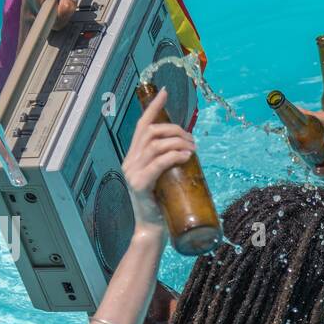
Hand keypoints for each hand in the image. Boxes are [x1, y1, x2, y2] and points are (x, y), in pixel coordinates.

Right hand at [122, 87, 194, 238]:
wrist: (153, 231)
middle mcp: (130, 162)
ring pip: (156, 145)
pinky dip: (174, 156)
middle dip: (174, 130)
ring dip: (178, 142)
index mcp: (134, 157)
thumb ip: (169, 164)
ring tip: (193, 149)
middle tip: (192, 140)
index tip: (165, 93)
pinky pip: (158, 163)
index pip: (142, 126)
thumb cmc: (162, 206)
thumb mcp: (165, 179)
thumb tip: (189, 150)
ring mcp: (133, 172)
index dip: (154, 108)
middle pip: (151, 132)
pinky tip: (186, 155)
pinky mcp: (140, 184)